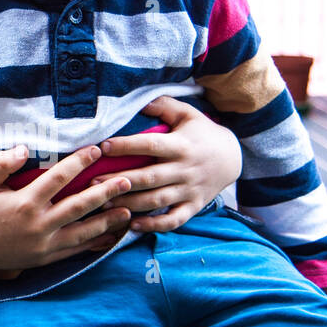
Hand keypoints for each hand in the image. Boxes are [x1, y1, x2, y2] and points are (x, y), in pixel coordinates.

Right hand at [0, 143, 133, 273]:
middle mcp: (38, 225)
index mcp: (24, 203)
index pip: (58, 178)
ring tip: (128, 210)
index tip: (96, 149)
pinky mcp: (45, 258)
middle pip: (79, 206)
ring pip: (83, 232)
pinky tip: (111, 236)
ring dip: (107, 221)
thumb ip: (1, 163)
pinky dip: (95, 244)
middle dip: (105, 192)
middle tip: (127, 181)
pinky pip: (75, 250)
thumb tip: (25, 148)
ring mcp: (44, 245)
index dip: (79, 162)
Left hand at [95, 96, 242, 231]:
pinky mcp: (193, 207)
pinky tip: (132, 225)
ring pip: (156, 201)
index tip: (103, 146)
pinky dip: (153, 226)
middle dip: (120, 181)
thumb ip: (164, 106)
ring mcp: (189, 191)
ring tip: (104, 204)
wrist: (233, 158)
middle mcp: (185, 170)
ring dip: (129, 204)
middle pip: (149, 177)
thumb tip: (138, 101)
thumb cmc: (203, 133)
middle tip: (93, 183)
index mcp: (181, 146)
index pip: (150, 145)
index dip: (127, 146)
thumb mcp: (188, 114)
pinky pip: (173, 220)